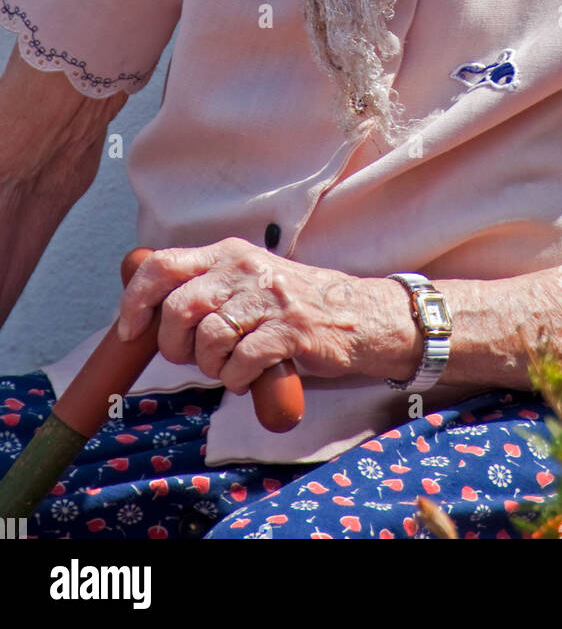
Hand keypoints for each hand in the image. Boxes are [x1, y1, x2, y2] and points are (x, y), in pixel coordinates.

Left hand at [116, 238, 420, 392]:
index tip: (130, 330)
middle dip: (175, 345)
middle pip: (179, 308)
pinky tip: (249, 375)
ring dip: (212, 366)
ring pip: (209, 339)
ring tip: (230, 366)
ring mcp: (270, 298)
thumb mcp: (247, 281)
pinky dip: (237, 378)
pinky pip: (242, 361)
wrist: (360, 315)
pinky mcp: (291, 330)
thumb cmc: (294, 304)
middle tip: (194, 357)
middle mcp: (246, 268)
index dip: (135, 300)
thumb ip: (205, 286)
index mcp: (229, 253)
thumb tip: (145, 309)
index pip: (162, 266)